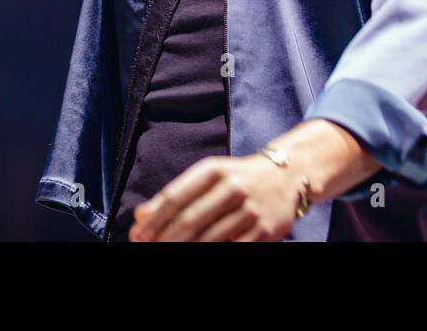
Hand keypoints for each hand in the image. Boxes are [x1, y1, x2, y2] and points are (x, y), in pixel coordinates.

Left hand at [129, 154, 303, 241]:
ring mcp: (250, 210)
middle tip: (149, 249)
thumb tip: (140, 217)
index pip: (176, 196)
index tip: (138, 235)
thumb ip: (176, 195)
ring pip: (210, 238)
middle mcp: (233, 187)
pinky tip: (201, 255)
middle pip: (191, 220)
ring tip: (168, 255)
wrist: (288, 174)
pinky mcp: (265, 230)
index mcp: (214, 170)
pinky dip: (214, 254)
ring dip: (186, 250)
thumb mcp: (209, 176)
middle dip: (165, 239)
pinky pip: (234, 249)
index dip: (154, 220)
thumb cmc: (239, 178)